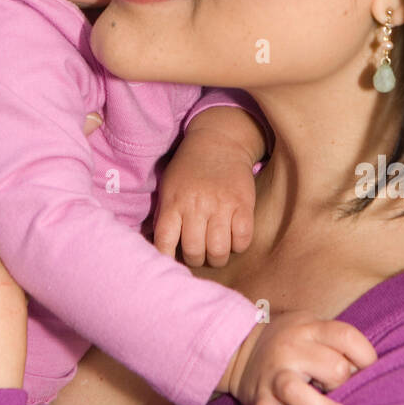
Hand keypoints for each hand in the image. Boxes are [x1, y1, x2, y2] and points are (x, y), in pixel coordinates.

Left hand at [154, 130, 255, 266]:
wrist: (219, 142)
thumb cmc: (189, 169)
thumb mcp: (168, 187)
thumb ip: (164, 215)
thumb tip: (160, 247)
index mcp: (174, 203)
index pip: (164, 242)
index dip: (167, 259)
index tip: (172, 262)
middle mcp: (196, 206)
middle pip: (194, 252)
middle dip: (196, 259)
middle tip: (199, 254)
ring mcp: (221, 206)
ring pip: (218, 251)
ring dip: (217, 258)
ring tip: (216, 251)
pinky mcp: (244, 205)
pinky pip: (243, 240)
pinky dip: (238, 246)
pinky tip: (233, 238)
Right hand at [222, 311, 377, 404]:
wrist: (239, 346)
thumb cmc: (290, 342)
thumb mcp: (311, 327)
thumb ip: (337, 343)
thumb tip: (368, 373)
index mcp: (309, 329)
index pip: (347, 337)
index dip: (366, 357)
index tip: (363, 370)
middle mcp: (291, 349)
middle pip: (332, 368)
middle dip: (343, 383)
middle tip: (336, 388)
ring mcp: (274, 375)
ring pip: (298, 392)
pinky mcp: (259, 399)